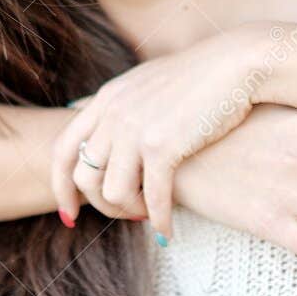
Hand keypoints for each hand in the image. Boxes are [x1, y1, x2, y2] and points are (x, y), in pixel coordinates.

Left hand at [50, 29, 261, 238]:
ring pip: (112, 192)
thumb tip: (96, 123)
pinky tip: (167, 231)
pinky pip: (152, 197)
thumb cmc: (198, 78)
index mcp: (106, 99)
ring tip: (148, 215)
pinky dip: (159, 220)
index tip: (70, 213)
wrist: (235, 64)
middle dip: (100, 206)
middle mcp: (113, 113)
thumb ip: (121, 105)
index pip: (63, 148)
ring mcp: (135, 128)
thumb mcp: (146, 84)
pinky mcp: (163, 145)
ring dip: (130, 212)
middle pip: (84, 176)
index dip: (61, 186)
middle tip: (124, 216)